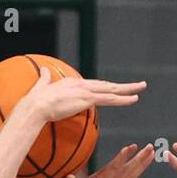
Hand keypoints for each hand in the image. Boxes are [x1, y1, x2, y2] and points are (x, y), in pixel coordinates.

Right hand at [16, 68, 145, 124]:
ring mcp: (86, 91)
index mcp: (72, 83)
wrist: (35, 106)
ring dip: (128, 90)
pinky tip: (133, 99)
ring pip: (112, 90)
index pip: (94, 85)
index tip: (115, 89)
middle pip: (106, 85)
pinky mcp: (88, 99)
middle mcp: (81, 84)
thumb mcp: (41, 88)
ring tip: (141, 89)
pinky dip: (123, 99)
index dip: (105, 87)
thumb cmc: (35, 102)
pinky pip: (110, 99)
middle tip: (138, 85)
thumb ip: (45, 79)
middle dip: (123, 85)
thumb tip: (44, 71)